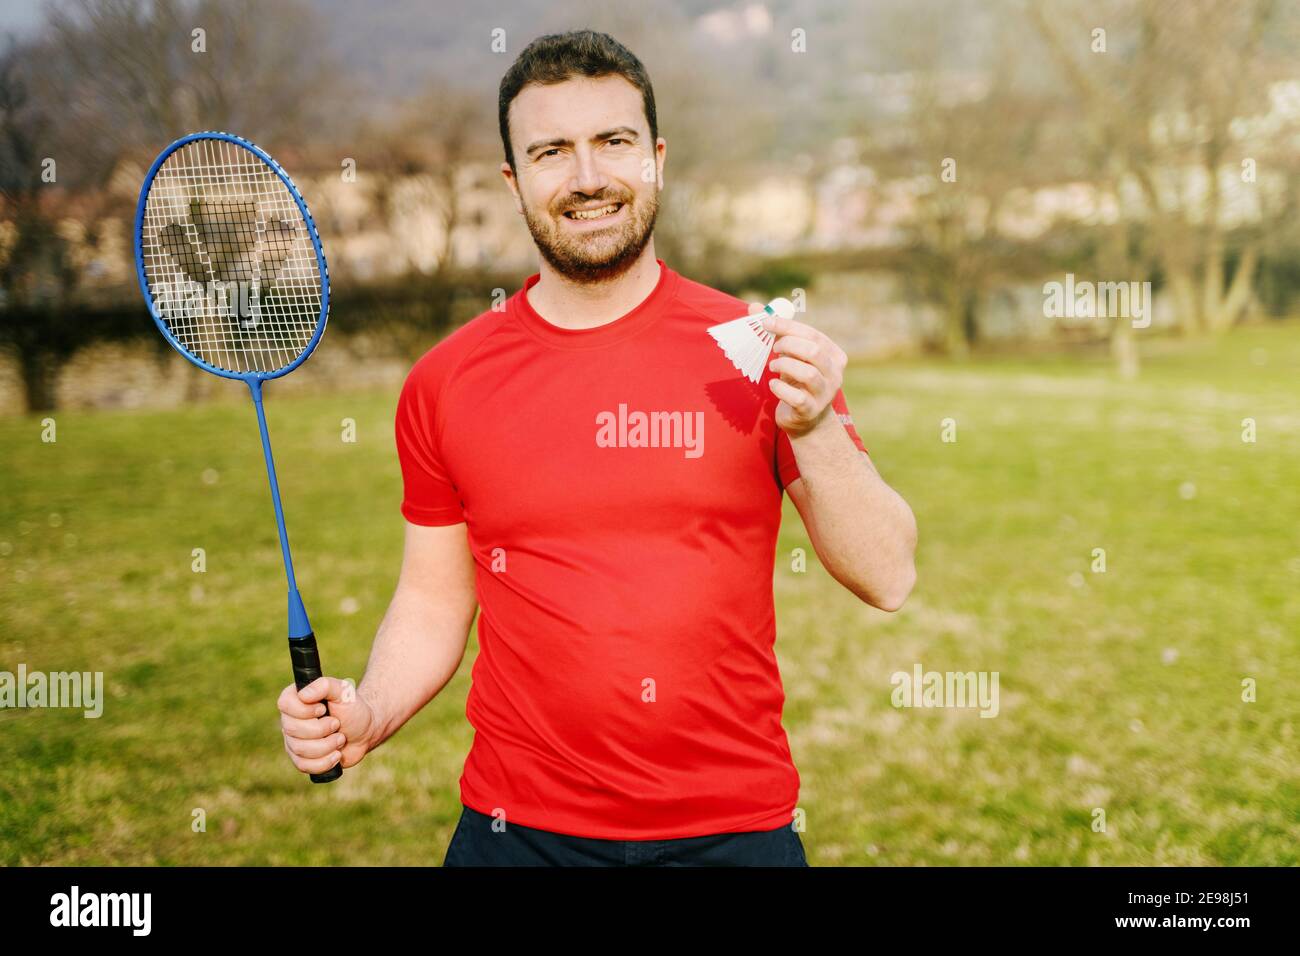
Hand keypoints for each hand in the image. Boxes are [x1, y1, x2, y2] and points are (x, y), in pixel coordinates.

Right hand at [277, 676, 375, 776]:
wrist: (365, 732)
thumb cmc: (353, 709)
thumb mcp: (344, 692)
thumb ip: (325, 686)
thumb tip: (303, 695)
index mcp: (297, 699)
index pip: (285, 704)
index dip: (305, 710)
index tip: (324, 709)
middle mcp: (291, 720)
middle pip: (292, 729)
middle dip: (322, 729)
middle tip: (337, 724)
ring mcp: (294, 741)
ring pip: (299, 749)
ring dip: (327, 745)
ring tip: (340, 738)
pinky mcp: (301, 759)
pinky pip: (304, 766)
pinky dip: (325, 761)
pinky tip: (336, 754)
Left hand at [760, 308, 848, 436]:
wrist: (805, 419)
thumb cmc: (797, 380)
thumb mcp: (791, 355)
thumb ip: (776, 331)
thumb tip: (755, 306)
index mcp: (834, 355)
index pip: (814, 335)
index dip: (789, 326)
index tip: (767, 322)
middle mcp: (835, 374)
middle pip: (814, 351)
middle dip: (788, 345)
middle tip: (774, 349)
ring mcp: (825, 394)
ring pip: (808, 374)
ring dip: (785, 366)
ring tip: (773, 366)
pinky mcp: (811, 410)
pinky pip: (797, 397)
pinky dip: (781, 388)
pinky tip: (774, 385)